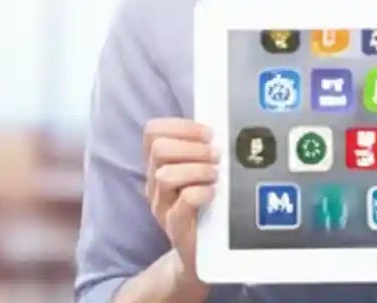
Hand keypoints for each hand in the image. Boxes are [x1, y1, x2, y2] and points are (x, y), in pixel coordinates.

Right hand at [142, 118, 217, 281]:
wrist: (201, 252)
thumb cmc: (204, 204)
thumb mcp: (199, 172)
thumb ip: (202, 150)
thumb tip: (223, 124)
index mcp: (159, 163)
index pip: (153, 132)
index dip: (181, 127)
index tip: (207, 133)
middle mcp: (154, 182)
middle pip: (159, 150)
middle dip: (192, 148)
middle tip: (215, 156)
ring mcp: (162, 205)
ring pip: (166, 175)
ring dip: (197, 170)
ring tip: (215, 176)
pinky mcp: (175, 226)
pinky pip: (183, 201)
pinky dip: (201, 192)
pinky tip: (213, 194)